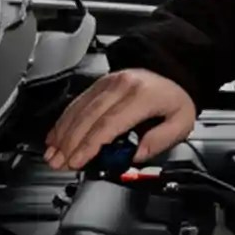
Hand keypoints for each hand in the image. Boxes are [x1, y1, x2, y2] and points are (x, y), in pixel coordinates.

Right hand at [43, 68, 196, 169]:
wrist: (174, 72)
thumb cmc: (175, 99)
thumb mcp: (181, 122)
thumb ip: (161, 140)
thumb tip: (136, 155)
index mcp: (142, 96)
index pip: (109, 124)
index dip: (89, 145)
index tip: (77, 161)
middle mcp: (121, 86)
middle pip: (88, 117)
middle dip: (70, 143)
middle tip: (59, 163)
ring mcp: (109, 83)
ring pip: (79, 109)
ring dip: (63, 134)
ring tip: (53, 154)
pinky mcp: (101, 83)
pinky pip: (78, 102)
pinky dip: (64, 121)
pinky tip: (56, 136)